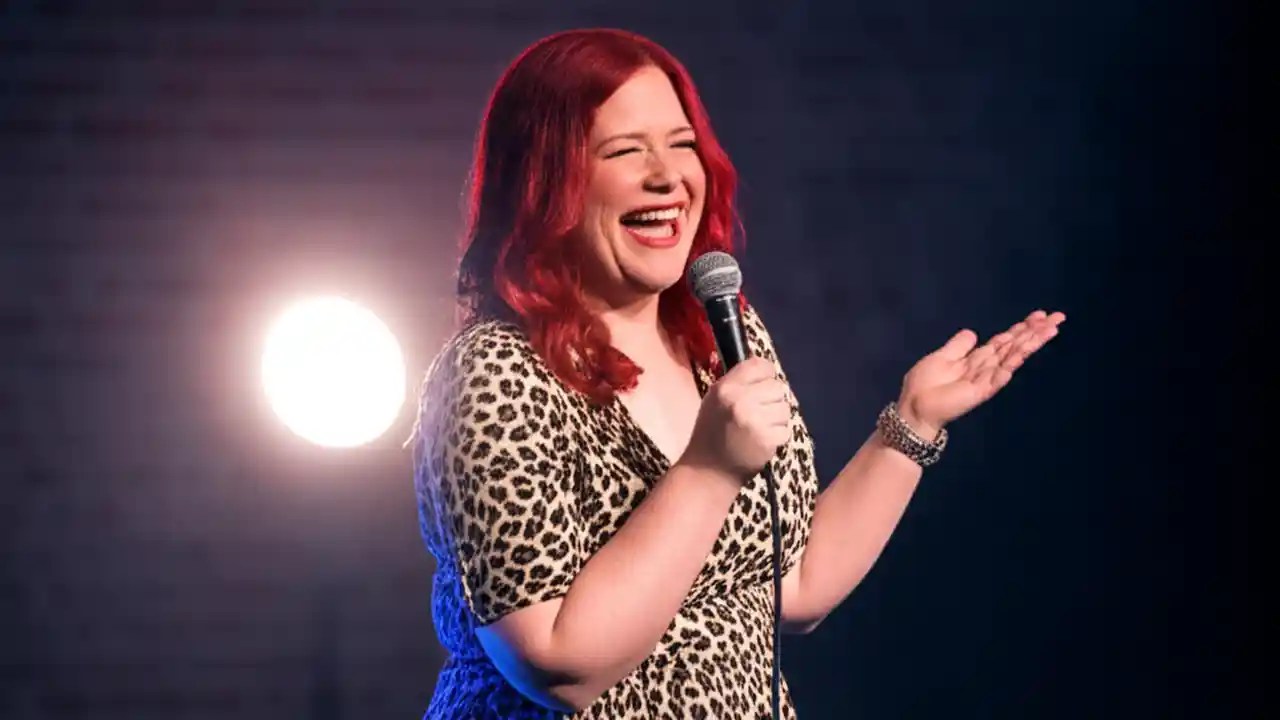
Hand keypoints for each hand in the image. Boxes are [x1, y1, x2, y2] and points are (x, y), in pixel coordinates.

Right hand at [679, 357, 790, 484]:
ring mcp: (754, 420)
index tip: (761, 388)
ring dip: (777, 419)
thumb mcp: (716, 400)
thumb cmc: (712, 432)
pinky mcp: (767, 439)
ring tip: (760, 428)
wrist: (708, 470)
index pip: (760, 365)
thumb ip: (738, 383)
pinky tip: (762, 441)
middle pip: (778, 386)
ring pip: (785, 408)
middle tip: (759, 413)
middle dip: (772, 400)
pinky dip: (778, 437)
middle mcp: (740, 400)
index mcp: (725, 387)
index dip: (766, 376)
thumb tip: (767, 371)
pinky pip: (786, 429)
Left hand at [897, 309, 1065, 437]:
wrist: (914, 408)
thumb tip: (973, 333)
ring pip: (1013, 357)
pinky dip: (1010, 365)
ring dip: (1031, 343)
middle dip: (1035, 331)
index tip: (1040, 315)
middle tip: (1057, 317)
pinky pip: (999, 377)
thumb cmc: (924, 384)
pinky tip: (1023, 355)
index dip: (1021, 328)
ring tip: (1050, 330)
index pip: (1005, 340)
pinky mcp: (981, 391)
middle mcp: (986, 367)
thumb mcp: (941, 356)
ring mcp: (986, 379)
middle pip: (1015, 345)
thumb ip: (958, 346)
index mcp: (977, 358)